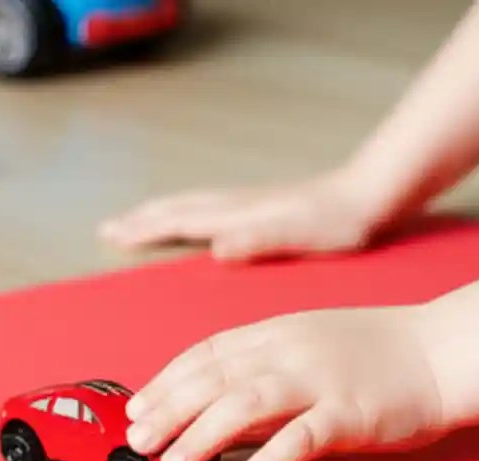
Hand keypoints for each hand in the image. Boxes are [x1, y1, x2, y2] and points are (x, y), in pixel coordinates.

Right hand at [98, 169, 389, 261]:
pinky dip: (187, 214)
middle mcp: (237, 206)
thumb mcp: (299, 236)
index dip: (144, 229)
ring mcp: (249, 205)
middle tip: (108, 227)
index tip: (111, 234)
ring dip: (160, 213)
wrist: (371, 195)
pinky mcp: (264, 209)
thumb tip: (216, 247)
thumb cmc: (337, 223)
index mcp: (238, 216)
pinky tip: (196, 223)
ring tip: (139, 219)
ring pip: (192, 206)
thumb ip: (257, 240)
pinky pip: (210, 210)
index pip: (179, 221)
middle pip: (178, 209)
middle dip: (141, 219)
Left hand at [124, 307, 446, 460]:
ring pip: (247, 402)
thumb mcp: (308, 346)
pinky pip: (304, 436)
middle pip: (215, 378)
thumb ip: (261, 372)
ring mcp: (320, 379)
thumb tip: (212, 410)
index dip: (166, 381)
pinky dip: (270, 458)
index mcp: (277, 332)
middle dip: (169, 410)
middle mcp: (290, 351)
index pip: (206, 354)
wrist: (446, 351)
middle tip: (137, 443)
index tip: (135, 409)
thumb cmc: (376, 354)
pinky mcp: (352, 411)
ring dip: (203, 433)